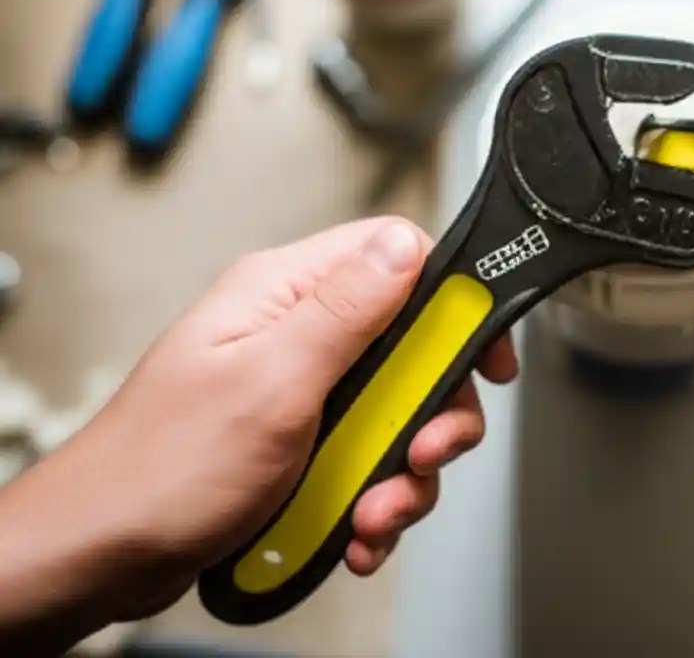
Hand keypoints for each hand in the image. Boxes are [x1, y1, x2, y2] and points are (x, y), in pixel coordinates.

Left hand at [0, 218, 515, 640]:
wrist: (106, 555)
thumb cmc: (161, 469)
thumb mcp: (272, 380)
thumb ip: (346, 310)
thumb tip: (403, 243)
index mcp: (284, 295)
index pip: (396, 258)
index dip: (454, 302)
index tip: (481, 353)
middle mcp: (295, 337)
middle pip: (412, 351)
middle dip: (429, 415)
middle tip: (418, 454)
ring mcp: (299, 393)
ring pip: (397, 417)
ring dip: (399, 477)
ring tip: (371, 513)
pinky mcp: (301, 444)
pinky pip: (367, 462)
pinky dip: (372, 503)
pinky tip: (352, 530)